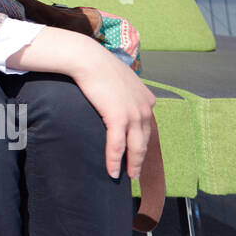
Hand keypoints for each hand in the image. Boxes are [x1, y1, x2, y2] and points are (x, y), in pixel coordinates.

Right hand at [68, 49, 156, 179]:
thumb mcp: (121, 79)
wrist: (89, 59)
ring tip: (127, 176)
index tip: (137, 153)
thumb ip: (126, 91)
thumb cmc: (99, 66)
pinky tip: (112, 172)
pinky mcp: (118, 118)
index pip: (147, 128)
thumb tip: (118, 97)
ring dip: (131, 165)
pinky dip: (114, 160)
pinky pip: (117, 145)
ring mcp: (134, 114)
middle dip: (140, 159)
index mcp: (147, 100)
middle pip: (144, 141)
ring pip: (135, 147)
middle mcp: (145, 109)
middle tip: (135, 173)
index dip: (142, 143)